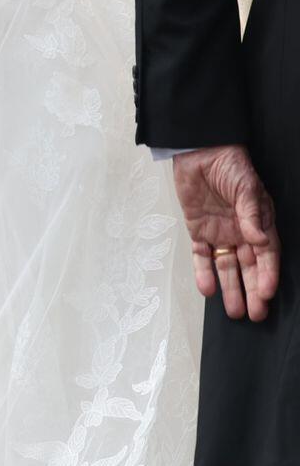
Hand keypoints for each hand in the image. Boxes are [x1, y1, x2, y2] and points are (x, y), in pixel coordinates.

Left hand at [174, 145, 279, 320]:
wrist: (200, 151)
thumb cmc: (230, 165)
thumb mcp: (246, 187)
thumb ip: (251, 214)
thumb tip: (259, 240)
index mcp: (259, 222)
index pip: (266, 254)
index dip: (267, 274)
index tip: (266, 293)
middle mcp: (242, 232)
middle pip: (249, 267)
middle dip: (252, 290)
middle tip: (255, 314)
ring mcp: (220, 232)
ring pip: (226, 266)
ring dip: (230, 288)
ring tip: (234, 312)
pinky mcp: (198, 230)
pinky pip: (201, 255)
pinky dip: (203, 272)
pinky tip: (207, 289)